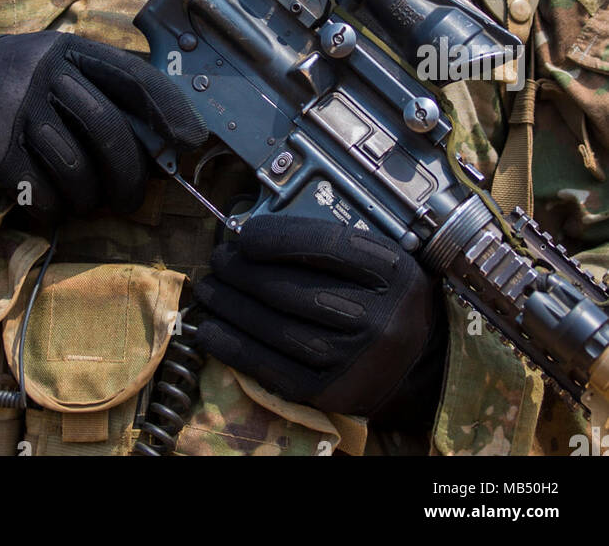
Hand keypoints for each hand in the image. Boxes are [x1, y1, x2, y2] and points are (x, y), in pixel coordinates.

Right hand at [0, 31, 206, 217]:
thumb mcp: (52, 69)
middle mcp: (41, 70)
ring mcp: (12, 106)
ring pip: (74, 166)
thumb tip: (161, 143)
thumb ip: (97, 91)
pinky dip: (52, 209)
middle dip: (128, 175)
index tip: (191, 141)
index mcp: (68, 49)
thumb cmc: (13, 87)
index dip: (168, 109)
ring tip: (85, 204)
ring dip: (88, 198)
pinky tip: (49, 207)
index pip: (132, 75)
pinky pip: (38, 190)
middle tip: (131, 201)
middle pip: (107, 128)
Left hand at [193, 215, 445, 423]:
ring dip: (232, 307)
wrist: (419, 361)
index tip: (243, 234)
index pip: (326, 246)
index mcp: (395, 273)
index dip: (276, 238)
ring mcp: (355, 362)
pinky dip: (235, 348)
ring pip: (277, 329)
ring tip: (210, 290)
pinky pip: (272, 369)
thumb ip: (331, 243)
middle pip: (292, 290)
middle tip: (219, 260)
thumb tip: (255, 234)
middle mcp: (380, 320)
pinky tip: (212, 330)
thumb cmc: (385, 297)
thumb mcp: (378, 260)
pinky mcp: (333, 395)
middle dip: (243, 272)